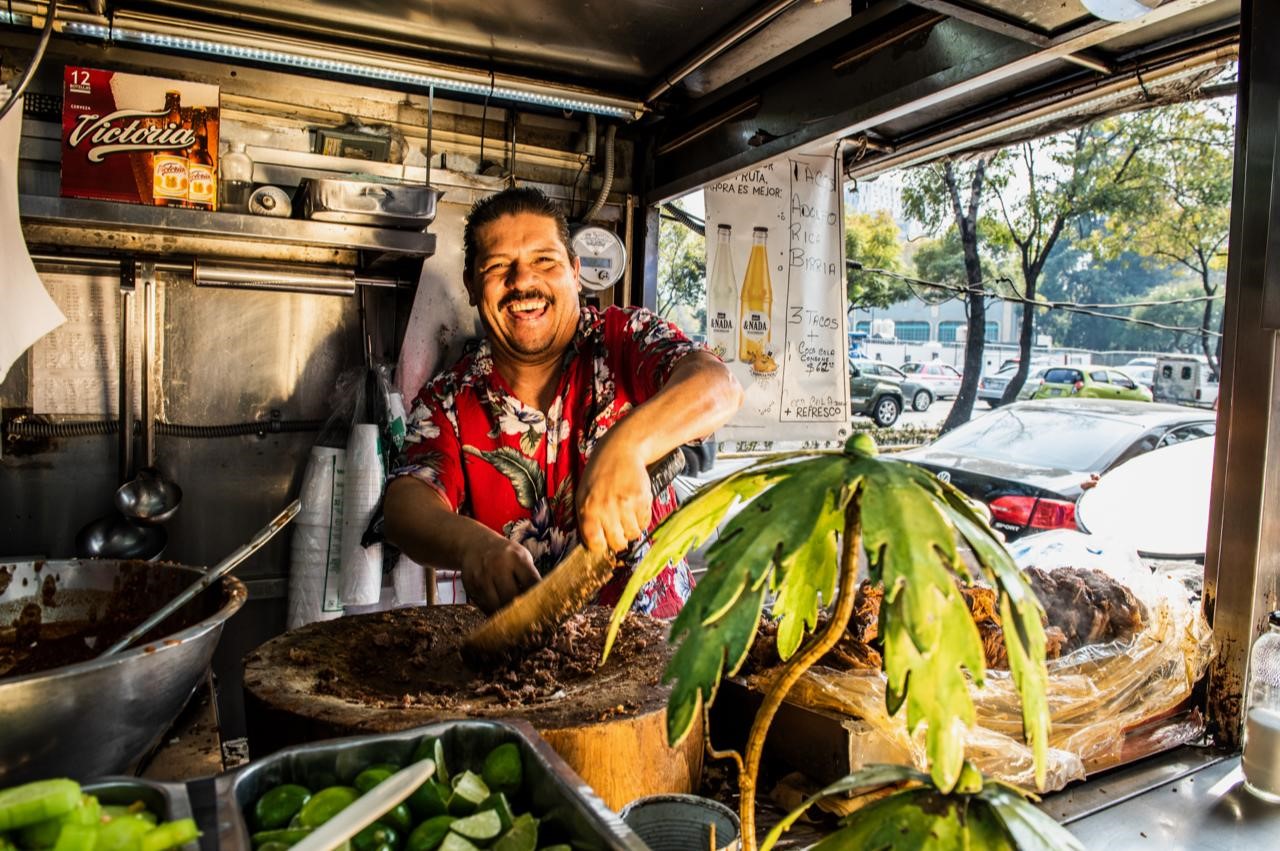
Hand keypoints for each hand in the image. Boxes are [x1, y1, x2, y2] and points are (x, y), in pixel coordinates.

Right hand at [460, 534, 540, 613]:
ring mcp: (482, 576)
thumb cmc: (505, 554)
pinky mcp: (470, 586)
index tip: (543, 607)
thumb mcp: (521, 557)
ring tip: (514, 615)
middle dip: (521, 609)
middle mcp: (498, 566)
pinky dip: (494, 612)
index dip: (539, 598)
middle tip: (528, 616)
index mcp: (516, 557)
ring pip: (497, 606)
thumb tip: (540, 601)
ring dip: (506, 614)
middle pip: (512, 598)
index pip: (532, 583)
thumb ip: (530, 576)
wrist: (475, 544)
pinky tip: (500, 610)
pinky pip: (485, 607)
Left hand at [576, 436, 653, 555]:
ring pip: (633, 534)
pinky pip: (645, 522)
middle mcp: (606, 508)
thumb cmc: (600, 473)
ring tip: (626, 514)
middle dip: (618, 540)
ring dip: (631, 528)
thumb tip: (594, 545)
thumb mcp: (583, 494)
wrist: (622, 449)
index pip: (595, 544)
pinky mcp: (642, 499)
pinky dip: (642, 518)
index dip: (601, 546)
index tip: (603, 543)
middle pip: (617, 542)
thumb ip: (586, 519)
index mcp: (587, 508)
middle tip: (618, 530)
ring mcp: (626, 504)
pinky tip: (635, 506)